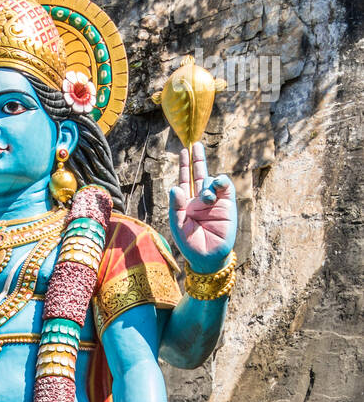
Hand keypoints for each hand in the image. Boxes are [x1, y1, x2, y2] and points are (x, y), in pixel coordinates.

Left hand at [169, 143, 236, 273]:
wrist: (208, 257)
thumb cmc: (191, 244)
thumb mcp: (178, 226)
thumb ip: (175, 207)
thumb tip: (175, 187)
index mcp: (186, 204)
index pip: (185, 181)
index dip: (185, 166)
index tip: (184, 152)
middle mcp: (200, 200)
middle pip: (198, 175)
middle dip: (197, 160)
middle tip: (195, 145)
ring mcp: (214, 201)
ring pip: (210, 180)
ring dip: (206, 183)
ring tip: (206, 199)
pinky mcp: (227, 203)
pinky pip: (224, 186)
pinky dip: (219, 181)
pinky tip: (214, 186)